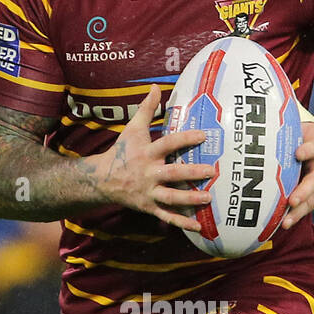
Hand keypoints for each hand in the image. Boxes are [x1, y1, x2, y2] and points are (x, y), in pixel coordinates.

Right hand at [95, 85, 216, 231]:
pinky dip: (182, 223)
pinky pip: (167, 216)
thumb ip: (146, 108)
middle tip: (211, 171)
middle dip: (191, 173)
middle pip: (172, 174)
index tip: (203, 135)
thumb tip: (157, 86)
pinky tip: (199, 226)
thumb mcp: (132, 128)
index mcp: (146, 153)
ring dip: (190, 199)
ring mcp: (149, 192)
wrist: (102, 180)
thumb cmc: (122, 151)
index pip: (168, 144)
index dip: (185, 139)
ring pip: (171, 198)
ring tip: (208, 198)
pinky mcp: (149, 207)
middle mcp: (148, 173)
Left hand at [282, 119, 313, 229]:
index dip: (307, 151)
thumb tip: (261, 131)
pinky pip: (309, 207)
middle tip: (293, 200)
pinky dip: (297, 216)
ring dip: (299, 211)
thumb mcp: (303, 130)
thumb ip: (287, 133)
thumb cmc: (311, 140)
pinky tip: (285, 223)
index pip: (313, 148)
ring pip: (313, 199)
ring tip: (286, 222)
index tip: (298, 153)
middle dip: (304, 192)